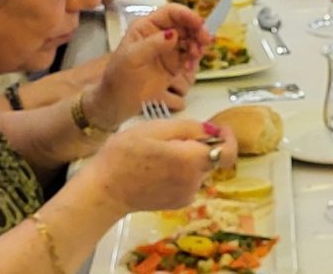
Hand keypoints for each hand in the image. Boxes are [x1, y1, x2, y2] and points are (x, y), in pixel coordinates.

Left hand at [88, 3, 207, 125]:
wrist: (118, 102)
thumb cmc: (120, 77)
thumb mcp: (132, 58)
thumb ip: (152, 45)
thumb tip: (173, 34)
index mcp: (147, 26)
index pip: (171, 12)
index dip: (186, 14)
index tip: (199, 24)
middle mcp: (160, 33)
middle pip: (185, 24)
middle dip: (197, 30)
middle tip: (206, 40)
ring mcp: (169, 49)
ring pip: (191, 38)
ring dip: (198, 44)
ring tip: (196, 55)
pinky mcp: (176, 64)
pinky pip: (191, 56)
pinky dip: (195, 58)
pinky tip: (189, 67)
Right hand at [92, 119, 236, 213]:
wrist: (104, 190)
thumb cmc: (125, 154)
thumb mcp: (156, 128)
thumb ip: (189, 128)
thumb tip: (213, 131)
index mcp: (192, 160)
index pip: (228, 152)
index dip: (227, 137)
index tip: (217, 128)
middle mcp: (195, 181)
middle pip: (211, 159)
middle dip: (200, 146)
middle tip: (174, 137)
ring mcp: (186, 195)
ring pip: (198, 170)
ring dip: (188, 159)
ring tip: (159, 152)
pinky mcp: (176, 203)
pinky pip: (188, 181)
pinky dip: (180, 172)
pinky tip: (157, 168)